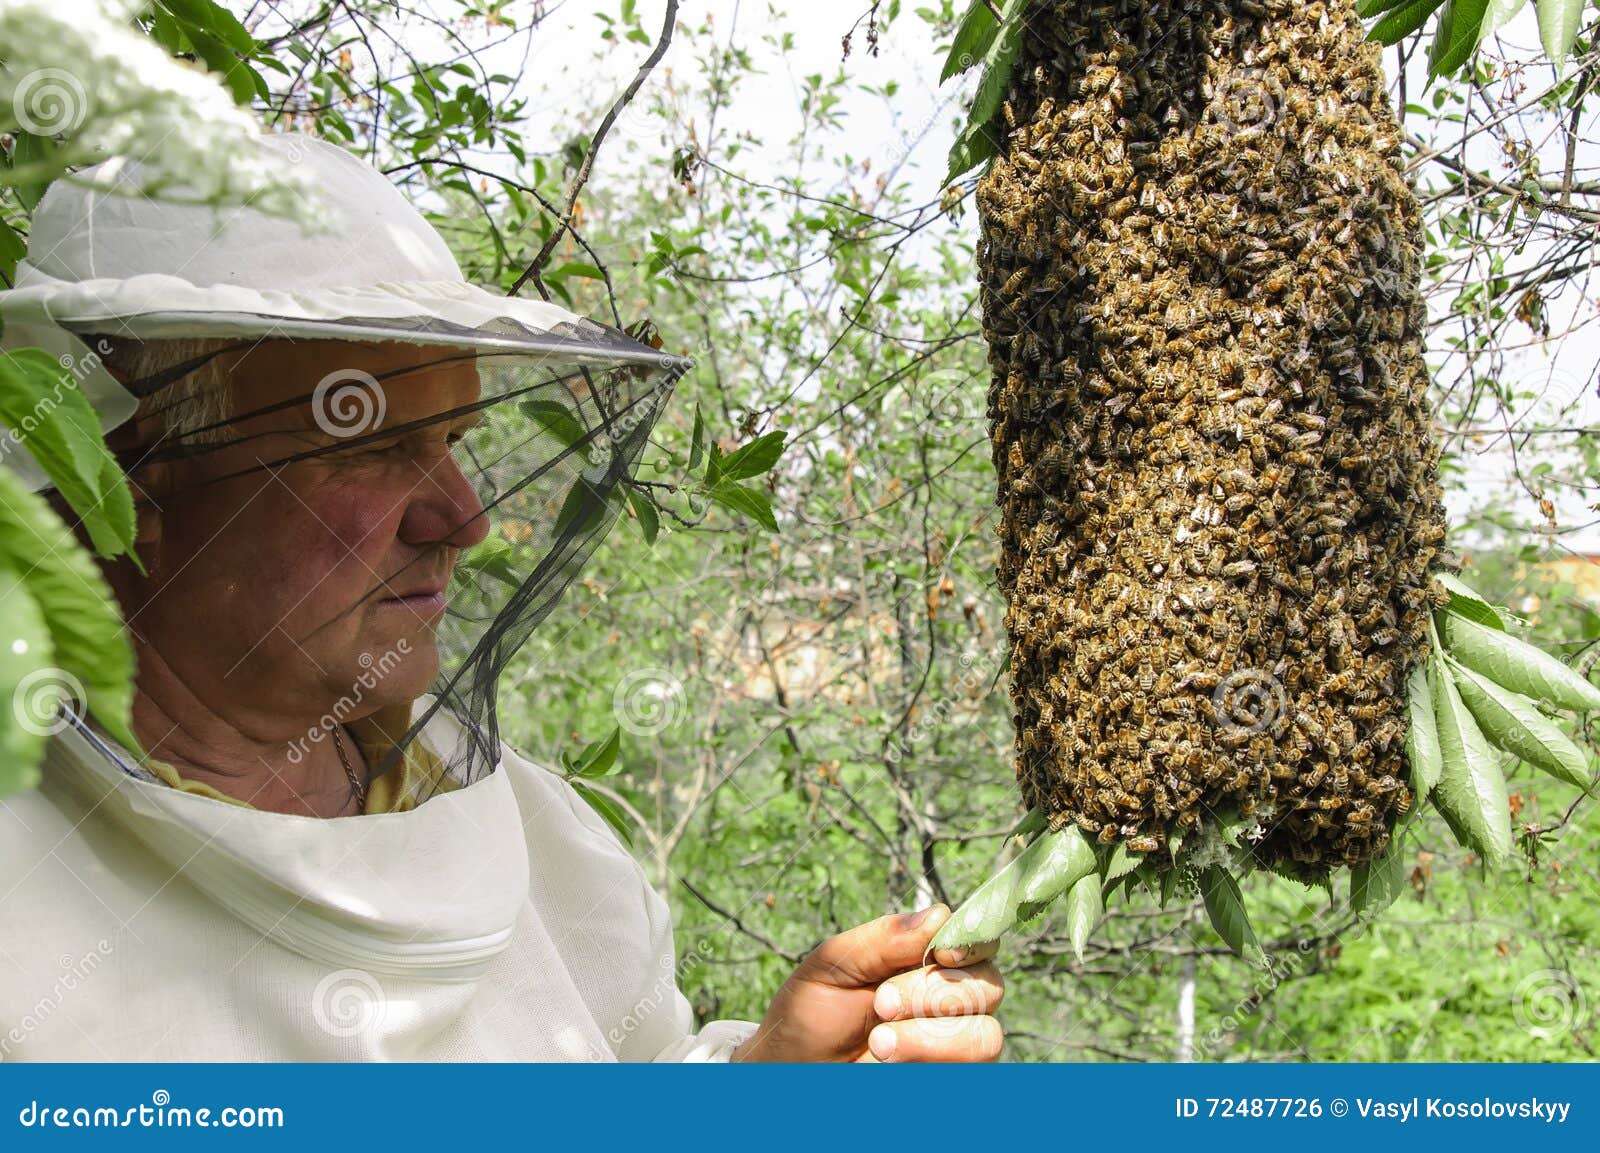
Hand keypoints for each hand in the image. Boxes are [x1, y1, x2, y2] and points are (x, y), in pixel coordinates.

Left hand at [731, 903, 1003, 1062]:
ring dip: (931, 1038)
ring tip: (878, 1044)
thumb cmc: (811, 1014)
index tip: (940, 952)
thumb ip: (884, 939)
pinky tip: (890, 1064)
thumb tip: (938, 915)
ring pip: (986, 1036)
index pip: (977, 940)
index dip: (971, 943)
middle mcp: (952, 1000)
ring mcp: (955, 1046)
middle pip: (988, 985)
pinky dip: (928, 1062)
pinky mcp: (949, 1079)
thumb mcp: (833, 964)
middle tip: (881, 1005)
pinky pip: (971, 1073)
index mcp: (927, 959)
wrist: (790, 1073)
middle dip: (932, 994)